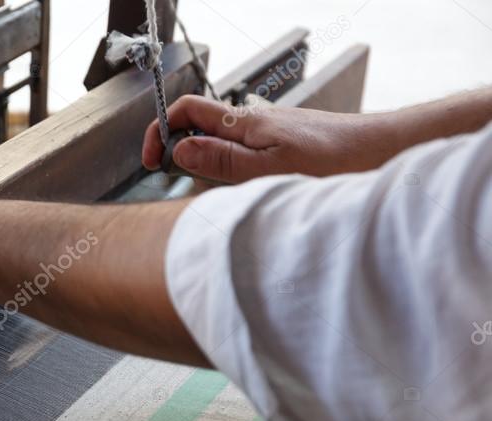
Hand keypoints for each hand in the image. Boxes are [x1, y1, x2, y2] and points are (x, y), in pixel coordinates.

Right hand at [142, 95, 391, 183]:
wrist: (382, 152)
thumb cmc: (336, 159)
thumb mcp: (270, 167)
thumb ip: (223, 160)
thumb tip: (179, 150)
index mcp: (243, 122)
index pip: (185, 112)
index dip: (160, 132)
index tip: (152, 162)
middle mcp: (251, 122)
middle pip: (198, 131)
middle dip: (185, 158)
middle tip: (192, 187)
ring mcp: (266, 133)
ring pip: (221, 147)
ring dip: (213, 171)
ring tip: (232, 195)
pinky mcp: (281, 146)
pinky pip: (244, 157)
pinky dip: (236, 174)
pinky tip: (253, 193)